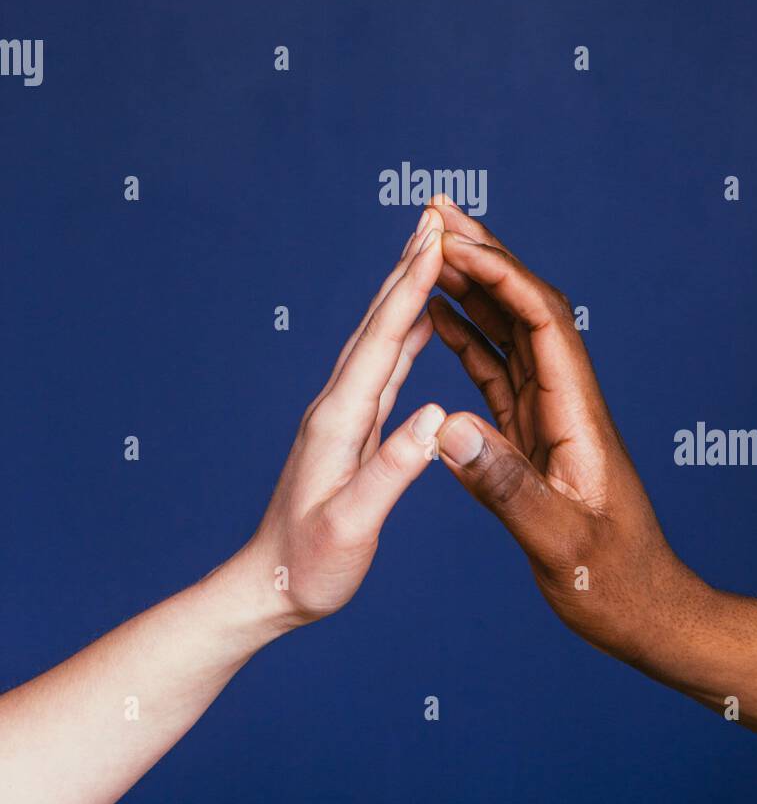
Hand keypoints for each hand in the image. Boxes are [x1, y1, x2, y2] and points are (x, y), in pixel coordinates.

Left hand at [239, 210, 445, 632]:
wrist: (270, 588)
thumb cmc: (311, 566)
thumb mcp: (352, 525)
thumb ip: (393, 470)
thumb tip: (438, 415)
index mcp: (340, 419)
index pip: (382, 339)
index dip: (412, 285)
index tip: (437, 237)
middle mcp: (338, 404)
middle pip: (377, 320)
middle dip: (408, 265)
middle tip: (435, 215)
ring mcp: (342, 413)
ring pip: (380, 335)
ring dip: (406, 288)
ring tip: (431, 249)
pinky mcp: (350, 427)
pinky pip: (383, 364)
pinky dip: (405, 329)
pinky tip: (421, 318)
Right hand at [428, 198, 708, 672]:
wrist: (644, 612)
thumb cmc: (613, 585)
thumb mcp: (558, 543)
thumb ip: (505, 487)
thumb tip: (447, 429)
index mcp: (578, 413)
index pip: (542, 320)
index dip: (500, 274)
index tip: (453, 242)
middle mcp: (566, 399)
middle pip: (526, 306)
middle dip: (485, 255)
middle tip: (437, 211)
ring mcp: (550, 413)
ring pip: (509, 331)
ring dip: (472, 285)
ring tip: (427, 248)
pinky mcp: (534, 433)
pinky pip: (497, 369)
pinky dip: (466, 336)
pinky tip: (438, 318)